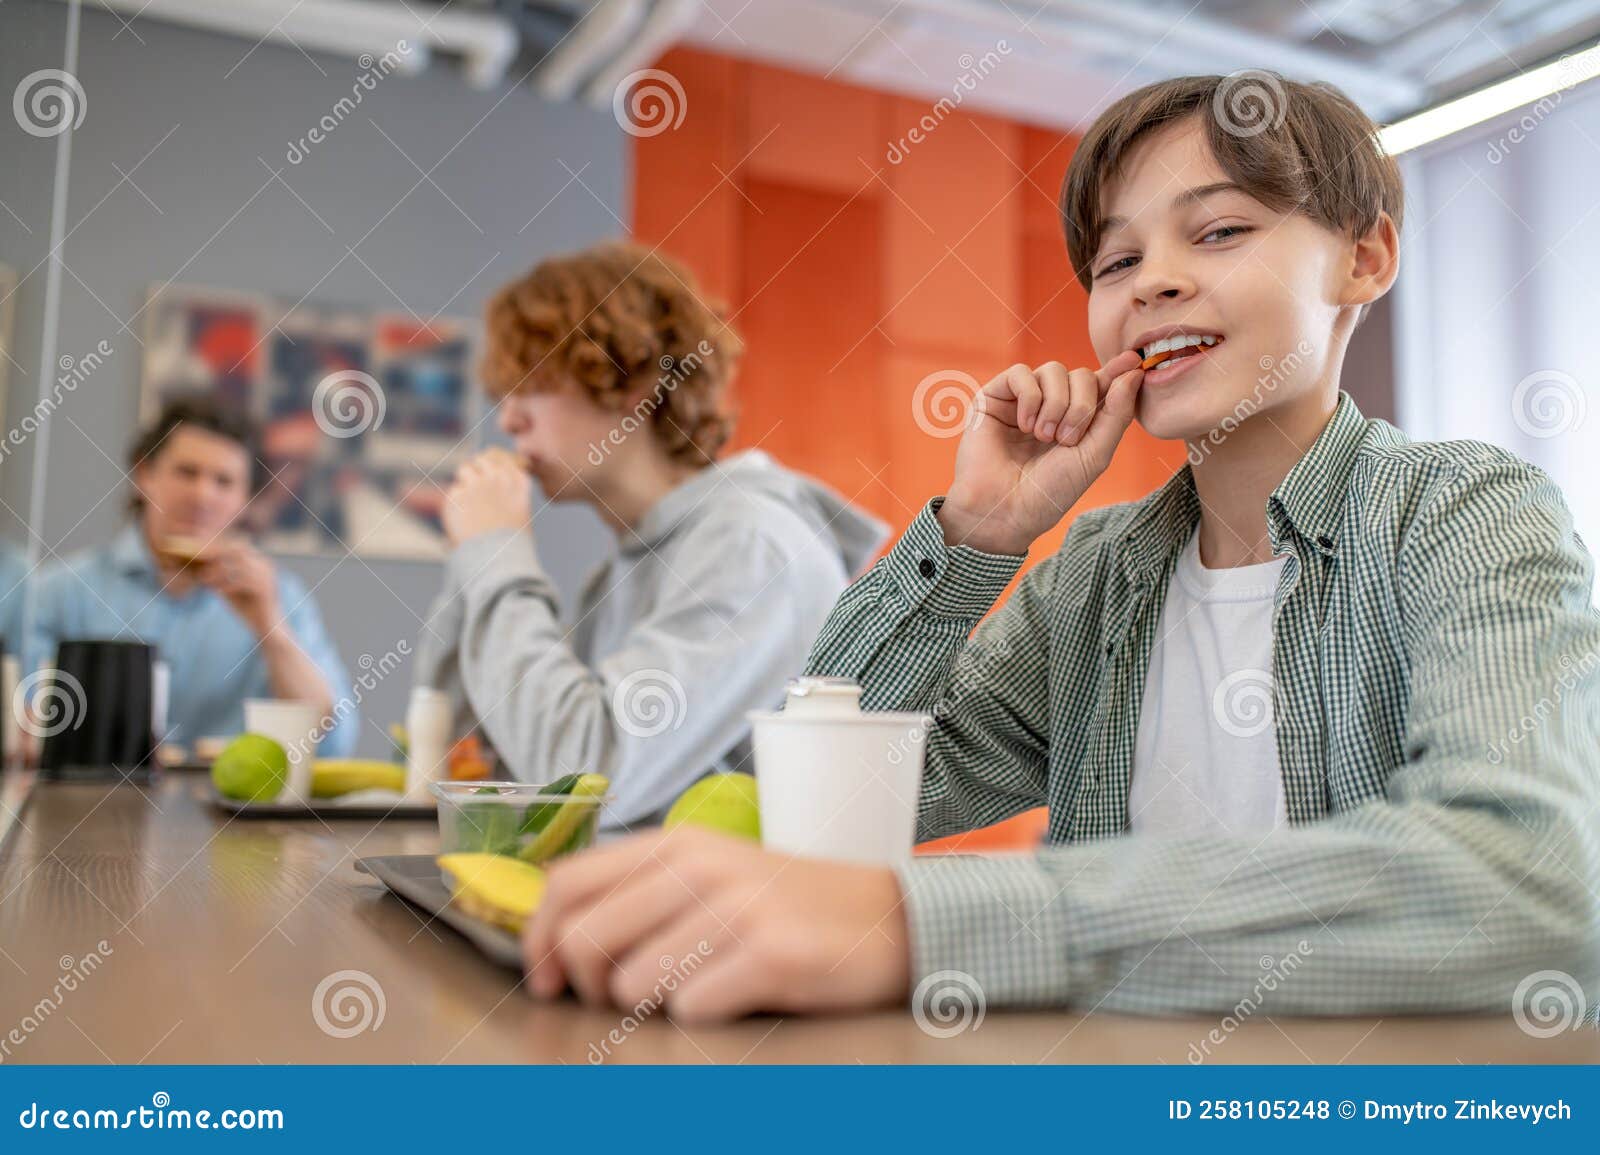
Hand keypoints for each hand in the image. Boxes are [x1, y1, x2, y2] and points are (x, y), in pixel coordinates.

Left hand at [195, 541, 280, 639]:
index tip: (197, 550)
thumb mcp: (230, 589)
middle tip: (197, 559)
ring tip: (203, 578)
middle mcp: (264, 566)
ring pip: (239, 565)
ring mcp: (266, 577)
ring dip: (218, 570)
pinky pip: (242, 582)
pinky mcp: (265, 591)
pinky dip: (226, 585)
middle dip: (216, 552)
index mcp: (258, 563)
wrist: (267, 628)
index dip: (217, 545)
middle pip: (238, 549)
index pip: (236, 546)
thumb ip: (219, 576)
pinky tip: (215, 590)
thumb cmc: (248, 609)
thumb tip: (199, 566)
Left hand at [443, 449, 530, 545]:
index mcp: (517, 481)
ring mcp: (476, 484)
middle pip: (482, 459)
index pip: (502, 456)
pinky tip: (463, 520)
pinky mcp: (457, 495)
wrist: (498, 558)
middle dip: (478, 469)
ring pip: (465, 469)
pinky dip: (456, 504)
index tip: (490, 470)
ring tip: (468, 502)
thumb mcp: (520, 512)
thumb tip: (490, 479)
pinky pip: (454, 491)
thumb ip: (506, 492)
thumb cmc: (512, 542)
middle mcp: (498, 477)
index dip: (493, 462)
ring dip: (466, 481)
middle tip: (476, 485)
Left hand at [522, 827, 911, 1023]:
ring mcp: (735, 907)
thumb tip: (561, 940)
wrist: (887, 917)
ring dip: (655, 1005)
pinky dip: (705, 1017)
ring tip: (699, 989)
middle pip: (585, 938)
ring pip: (633, 983)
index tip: (547, 979)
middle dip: (590, 986)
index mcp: (675, 844)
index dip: (539, 938)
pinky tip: (738, 997)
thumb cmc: (787, 905)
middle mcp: (699, 866)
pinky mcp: (769, 952)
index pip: (565, 882)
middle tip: (621, 999)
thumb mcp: (710, 874)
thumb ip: (642, 893)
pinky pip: (692, 1008)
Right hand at [938, 350, 1143, 554]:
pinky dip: (1029, 397)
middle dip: (1081, 405)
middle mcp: (1051, 406)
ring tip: (1044, 437)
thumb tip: (1134, 372)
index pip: (1101, 384)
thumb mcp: (1095, 455)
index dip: (1117, 371)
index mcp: (1077, 420)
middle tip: (1066, 440)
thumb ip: (1117, 414)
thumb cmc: (1050, 491)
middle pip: (1081, 375)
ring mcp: (1023, 400)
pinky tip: (1024, 426)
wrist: (1006, 509)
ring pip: (1053, 370)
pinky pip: (1021, 373)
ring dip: (1055, 404)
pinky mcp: (995, 397)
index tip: (1134, 361)